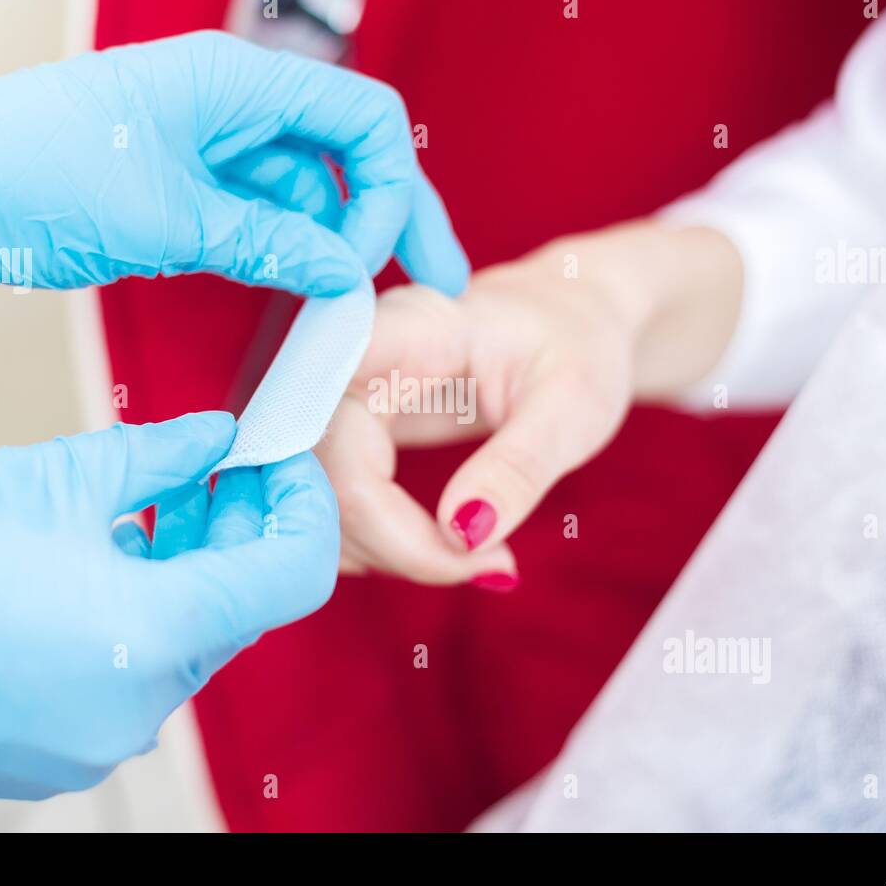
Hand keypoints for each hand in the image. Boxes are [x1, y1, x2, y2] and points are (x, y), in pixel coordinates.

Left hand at [0, 31, 467, 295]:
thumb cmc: (30, 177)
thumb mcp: (170, 222)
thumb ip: (273, 242)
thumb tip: (347, 272)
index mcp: (234, 81)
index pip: (364, 121)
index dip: (394, 192)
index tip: (383, 264)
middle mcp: (231, 102)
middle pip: (346, 154)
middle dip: (391, 218)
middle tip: (432, 285)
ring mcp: (207, 141)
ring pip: (305, 189)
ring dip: (333, 243)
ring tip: (354, 310)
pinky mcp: (182, 180)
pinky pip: (260, 211)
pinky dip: (286, 251)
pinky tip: (303, 295)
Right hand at [0, 413, 338, 798]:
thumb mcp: (56, 477)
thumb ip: (160, 457)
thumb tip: (213, 439)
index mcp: (156, 635)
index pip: (293, 574)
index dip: (304, 507)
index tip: (281, 465)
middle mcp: (138, 705)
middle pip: (237, 608)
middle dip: (238, 531)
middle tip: (221, 466)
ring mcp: (93, 737)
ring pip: (182, 643)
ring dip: (187, 570)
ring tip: (160, 499)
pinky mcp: (52, 747)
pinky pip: (128, 676)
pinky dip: (137, 617)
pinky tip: (108, 557)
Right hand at [317, 223, 740, 585]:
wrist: (565, 319)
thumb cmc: (576, 345)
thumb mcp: (574, 406)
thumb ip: (519, 465)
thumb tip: (463, 532)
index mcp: (408, 329)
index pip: (333, 413)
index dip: (361, 500)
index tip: (451, 552)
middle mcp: (350, 353)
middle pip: (317, 470)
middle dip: (393, 544)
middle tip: (489, 566)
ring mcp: (333, 391)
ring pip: (309, 495)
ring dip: (382, 551)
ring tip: (476, 556)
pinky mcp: (336, 426)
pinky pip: (321, 499)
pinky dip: (372, 542)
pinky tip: (438, 544)